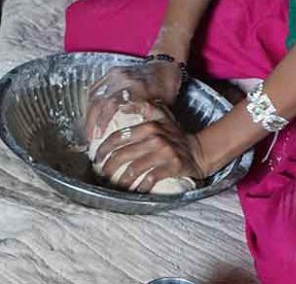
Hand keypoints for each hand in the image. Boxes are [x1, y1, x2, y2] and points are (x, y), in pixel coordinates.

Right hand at [85, 61, 181, 137]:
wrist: (164, 66)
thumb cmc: (166, 90)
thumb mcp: (162, 108)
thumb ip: (147, 120)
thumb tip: (134, 142)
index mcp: (137, 87)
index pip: (112, 104)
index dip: (102, 121)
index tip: (98, 137)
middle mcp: (123, 78)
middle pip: (99, 100)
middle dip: (91, 122)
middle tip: (90, 139)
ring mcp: (115, 74)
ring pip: (94, 95)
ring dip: (89, 115)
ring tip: (89, 131)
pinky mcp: (111, 72)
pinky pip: (95, 88)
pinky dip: (91, 104)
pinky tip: (90, 117)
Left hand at [93, 101, 208, 190]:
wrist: (199, 150)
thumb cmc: (175, 135)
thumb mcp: (162, 115)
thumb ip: (143, 108)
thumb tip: (122, 104)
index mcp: (149, 125)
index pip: (120, 136)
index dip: (104, 148)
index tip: (96, 158)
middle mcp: (156, 137)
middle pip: (124, 155)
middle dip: (109, 167)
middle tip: (102, 175)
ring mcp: (164, 152)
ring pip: (135, 169)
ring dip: (122, 180)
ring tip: (115, 186)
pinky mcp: (173, 166)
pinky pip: (151, 179)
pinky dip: (141, 187)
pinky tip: (135, 191)